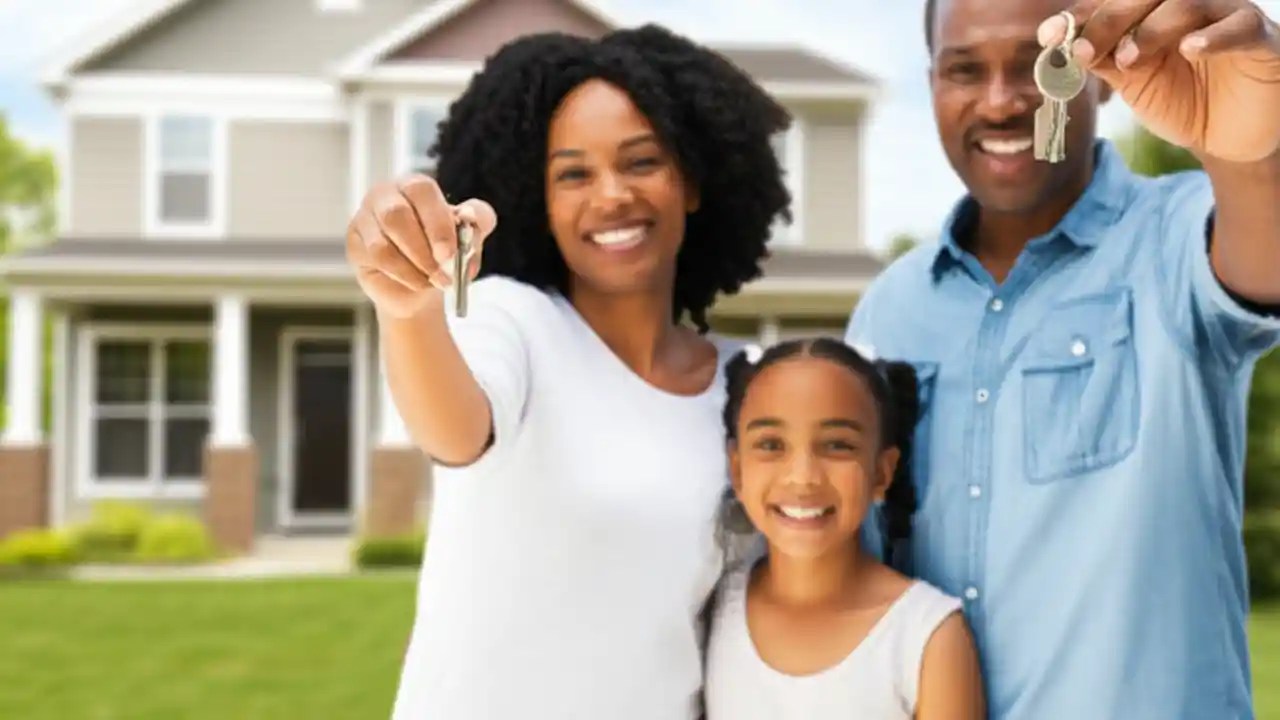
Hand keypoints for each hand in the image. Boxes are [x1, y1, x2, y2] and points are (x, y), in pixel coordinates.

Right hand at [345, 175, 496, 318]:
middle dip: (423, 248)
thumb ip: (478, 221)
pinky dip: (402, 275)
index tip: (450, 253)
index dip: (437, 222)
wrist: (422, 284)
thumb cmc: (444, 252)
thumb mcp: (470, 235)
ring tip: (435, 280)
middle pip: (396, 215)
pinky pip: (376, 261)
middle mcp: (385, 196)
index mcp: (414, 186)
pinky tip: (417, 282)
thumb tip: (471, 216)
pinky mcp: (355, 245)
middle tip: (444, 271)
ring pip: (383, 243)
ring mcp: (365, 219)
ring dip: (414, 266)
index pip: (421, 191)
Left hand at [1041, 0, 1279, 162]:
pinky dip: (1214, 35)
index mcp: (1153, 13)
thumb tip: (1063, 47)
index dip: (1081, 15)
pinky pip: (1239, 25)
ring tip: (1130, 60)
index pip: (1114, 1)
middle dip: (1110, 19)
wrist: (1228, 138)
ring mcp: (1227, 15)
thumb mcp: (1133, 84)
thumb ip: (1104, 61)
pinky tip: (1190, 49)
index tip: (1048, 36)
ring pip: (1188, 2)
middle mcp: (1189, 5)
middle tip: (1086, 52)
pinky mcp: (1259, 38)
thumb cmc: (1182, 102)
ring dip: (1153, 28)